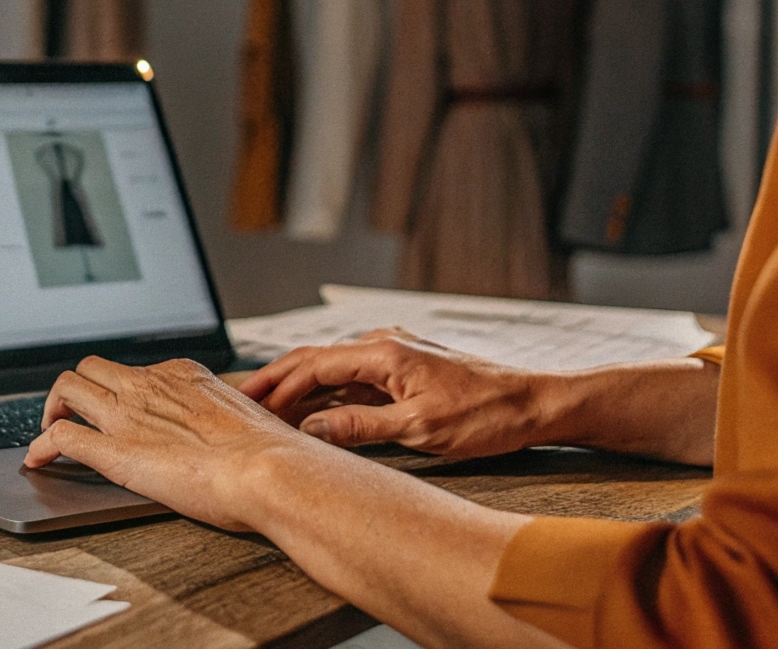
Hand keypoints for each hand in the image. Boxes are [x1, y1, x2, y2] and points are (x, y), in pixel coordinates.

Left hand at [23, 355, 322, 530]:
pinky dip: (41, 447)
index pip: (135, 370)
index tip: (118, 407)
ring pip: (67, 387)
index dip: (119, 389)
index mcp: (180, 374)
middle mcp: (148, 385)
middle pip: (91, 368)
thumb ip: (218, 419)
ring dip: (52, 408)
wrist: (267, 468)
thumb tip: (228, 437)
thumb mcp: (242, 417)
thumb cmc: (267, 452)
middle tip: (74, 415)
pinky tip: (38, 461)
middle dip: (76, 389)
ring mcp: (126, 415)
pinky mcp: (112, 450)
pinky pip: (61, 436)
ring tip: (48, 430)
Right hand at [237, 328, 548, 457]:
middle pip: (316, 360)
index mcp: (384, 352)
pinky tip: (315, 413)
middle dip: (277, 381)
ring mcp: (395, 356)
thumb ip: (360, 428)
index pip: (313, 365)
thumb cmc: (486, 414)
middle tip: (242, 403)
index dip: (277, 386)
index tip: (248, 405)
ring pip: (334, 371)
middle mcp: (385, 345)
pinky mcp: (406, 372)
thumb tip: (311, 431)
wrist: (534, 404)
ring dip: (301, 389)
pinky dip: (328, 395)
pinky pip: (355, 381)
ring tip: (269, 411)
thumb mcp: (419, 429)